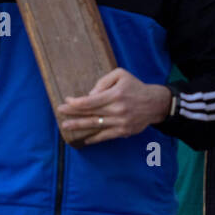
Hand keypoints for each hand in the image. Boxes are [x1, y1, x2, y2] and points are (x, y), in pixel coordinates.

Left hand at [55, 70, 171, 145]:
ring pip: (96, 125)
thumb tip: (90, 94)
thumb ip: (103, 82)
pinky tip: (85, 139)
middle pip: (90, 113)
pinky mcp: (124, 131)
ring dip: (79, 126)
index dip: (76, 103)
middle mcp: (117, 109)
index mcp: (115, 95)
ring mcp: (121, 122)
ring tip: (66, 126)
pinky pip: (106, 136)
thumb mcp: (121, 75)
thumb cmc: (135, 87)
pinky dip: (94, 138)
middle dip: (73, 113)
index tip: (67, 101)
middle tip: (60, 112)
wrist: (154, 103)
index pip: (90, 101)